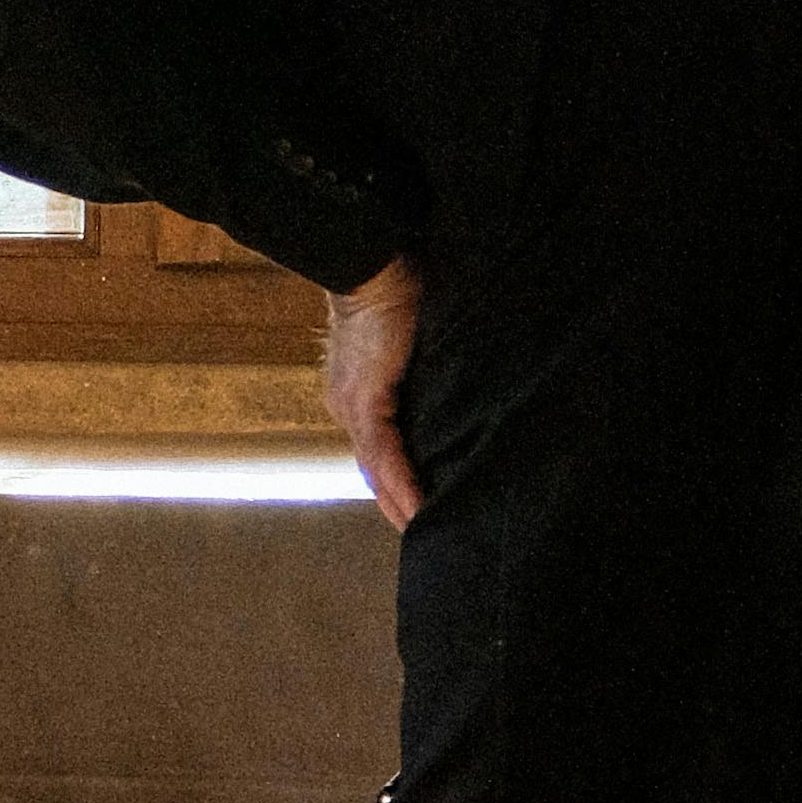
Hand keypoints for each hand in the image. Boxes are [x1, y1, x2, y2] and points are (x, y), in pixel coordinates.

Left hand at [325, 255, 425, 529]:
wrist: (370, 266)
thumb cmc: (396, 292)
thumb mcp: (411, 346)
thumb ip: (422, 375)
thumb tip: (452, 389)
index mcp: (358, 396)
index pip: (377, 450)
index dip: (394, 482)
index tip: (417, 510)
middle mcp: (349, 408)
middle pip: (372, 469)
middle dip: (395, 504)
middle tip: (423, 536)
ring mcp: (353, 407)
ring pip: (375, 470)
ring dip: (398, 504)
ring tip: (422, 533)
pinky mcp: (365, 401)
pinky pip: (383, 455)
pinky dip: (401, 484)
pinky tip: (418, 509)